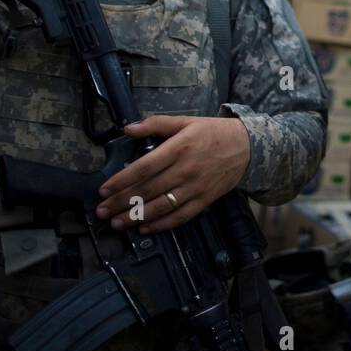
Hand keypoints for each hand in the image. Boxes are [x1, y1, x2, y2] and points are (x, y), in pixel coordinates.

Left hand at [95, 114, 250, 232]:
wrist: (248, 146)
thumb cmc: (213, 132)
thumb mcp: (185, 121)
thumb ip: (156, 124)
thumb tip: (129, 128)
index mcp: (178, 148)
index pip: (143, 168)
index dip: (121, 181)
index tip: (104, 190)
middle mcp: (186, 170)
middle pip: (148, 190)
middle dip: (122, 203)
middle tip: (102, 212)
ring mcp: (196, 188)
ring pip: (161, 207)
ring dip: (137, 217)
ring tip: (118, 223)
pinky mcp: (205, 200)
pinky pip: (181, 216)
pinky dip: (162, 225)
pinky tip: (146, 229)